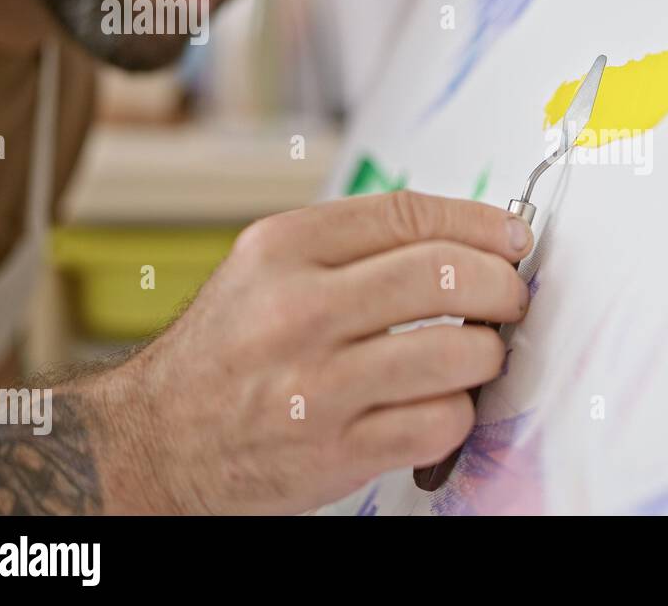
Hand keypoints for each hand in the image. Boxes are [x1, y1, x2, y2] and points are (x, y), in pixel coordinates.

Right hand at [96, 191, 532, 513]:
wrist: (155, 440)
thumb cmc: (226, 351)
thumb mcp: (267, 269)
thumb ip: (356, 247)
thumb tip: (468, 240)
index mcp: (284, 250)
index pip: (411, 216)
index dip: (481, 223)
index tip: (512, 238)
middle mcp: (298, 311)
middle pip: (446, 275)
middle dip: (502, 286)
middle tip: (510, 298)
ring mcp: (318, 385)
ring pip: (458, 352)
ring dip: (486, 354)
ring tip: (474, 354)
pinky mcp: (337, 451)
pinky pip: (441, 421)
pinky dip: (458, 412)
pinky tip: (440, 403)